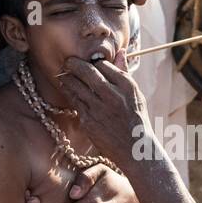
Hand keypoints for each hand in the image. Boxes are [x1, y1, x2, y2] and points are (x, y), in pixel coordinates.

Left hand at [56, 57, 148, 172]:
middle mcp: (113, 95)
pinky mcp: (89, 121)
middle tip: (68, 61)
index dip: (93, 61)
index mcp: (127, 86)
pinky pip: (74, 101)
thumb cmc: (136, 120)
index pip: (104, 64)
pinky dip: (68, 92)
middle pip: (88, 71)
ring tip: (64, 73)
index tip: (87, 61)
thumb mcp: (136, 95)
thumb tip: (121, 53)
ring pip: (76, 85)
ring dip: (68, 77)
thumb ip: (125, 73)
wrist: (135, 149)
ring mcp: (99, 109)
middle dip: (74, 63)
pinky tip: (66, 88)